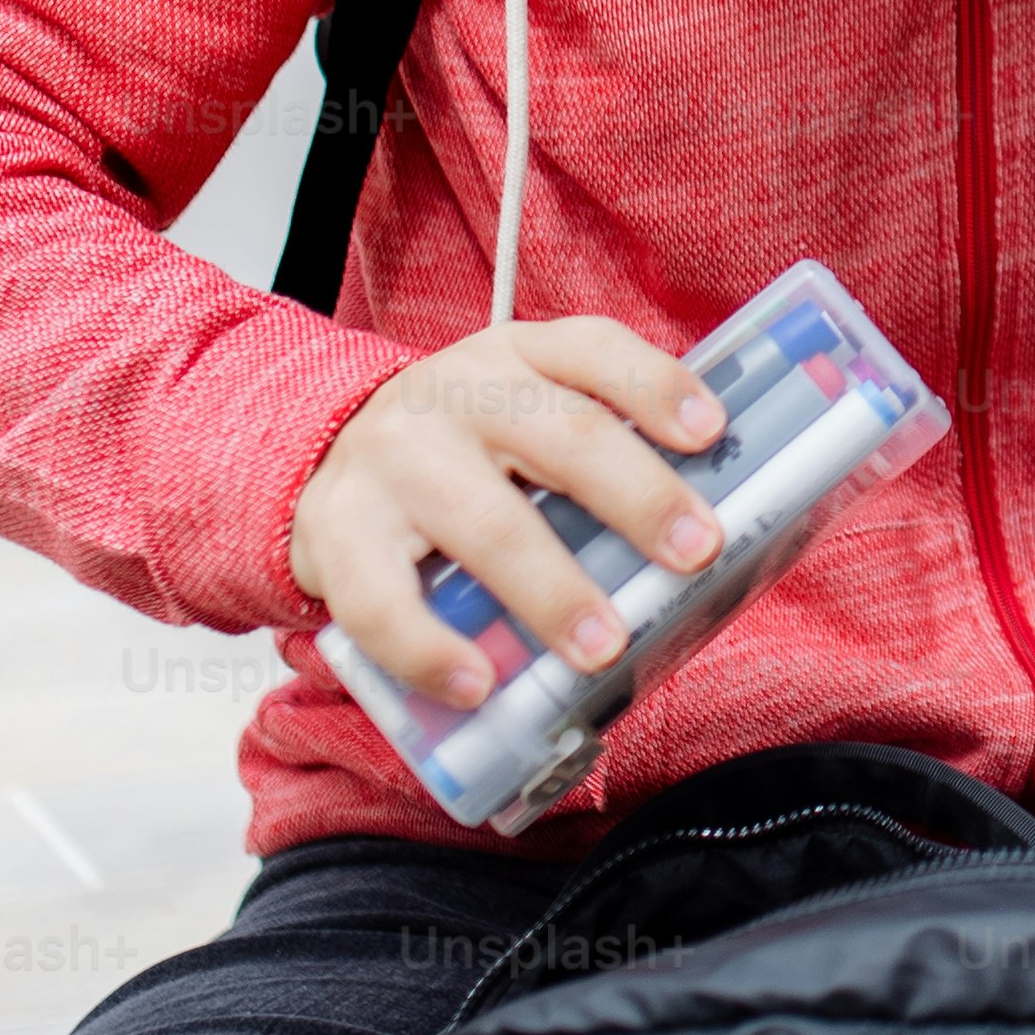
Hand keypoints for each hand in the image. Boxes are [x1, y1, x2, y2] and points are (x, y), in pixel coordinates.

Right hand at [288, 318, 728, 708]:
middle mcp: (457, 392)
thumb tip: (702, 538)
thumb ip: (594, 450)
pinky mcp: (337, 530)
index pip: (593, 350)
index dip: (655, 386)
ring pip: (487, 523)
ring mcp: (393, 458)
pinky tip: (478, 683)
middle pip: (563, 436)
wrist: (322, 460)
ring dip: (553, 591)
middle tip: (697, 553)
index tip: (712, 432)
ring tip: (603, 647)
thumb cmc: (461, 450)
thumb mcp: (520, 412)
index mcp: (517, 356)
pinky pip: (382, 600)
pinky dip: (430, 648)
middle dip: (639, 497)